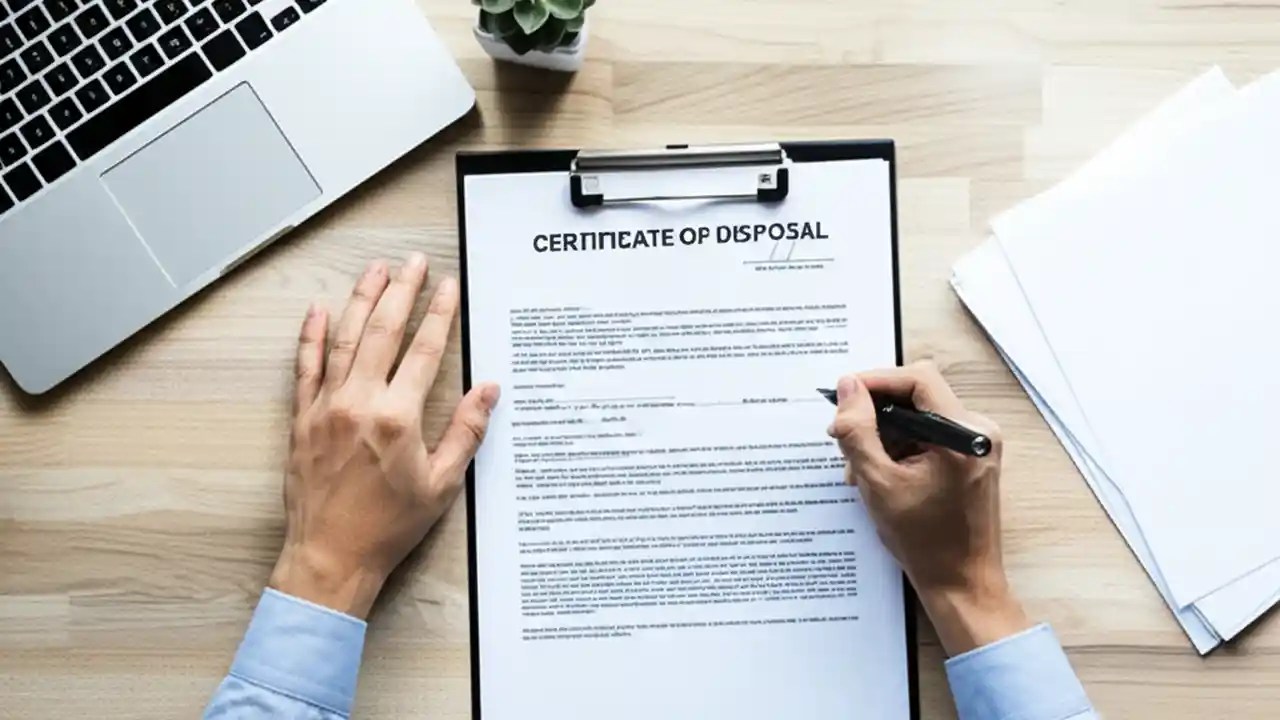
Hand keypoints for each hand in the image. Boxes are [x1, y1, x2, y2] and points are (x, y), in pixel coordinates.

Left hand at [269, 254, 499, 618]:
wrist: (331, 555)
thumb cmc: (388, 526)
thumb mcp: (443, 484)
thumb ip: (466, 432)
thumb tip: (488, 391)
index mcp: (398, 418)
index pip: (423, 350)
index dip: (440, 314)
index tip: (448, 288)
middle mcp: (359, 403)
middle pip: (383, 331)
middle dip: (401, 291)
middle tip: (414, 263)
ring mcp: (326, 407)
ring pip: (345, 339)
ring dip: (361, 299)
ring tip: (375, 270)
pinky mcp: (302, 419)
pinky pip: (306, 367)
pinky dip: (313, 336)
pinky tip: (320, 310)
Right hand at [827, 361, 1028, 654]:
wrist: (961, 584)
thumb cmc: (927, 543)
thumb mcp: (878, 483)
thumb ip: (858, 431)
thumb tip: (847, 389)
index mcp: (963, 434)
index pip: (918, 379)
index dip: (876, 380)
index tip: (844, 395)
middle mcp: (977, 432)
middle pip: (916, 396)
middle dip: (874, 414)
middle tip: (842, 437)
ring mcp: (976, 446)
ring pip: (917, 417)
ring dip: (883, 436)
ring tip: (858, 469)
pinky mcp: (968, 458)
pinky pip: (926, 436)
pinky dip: (899, 449)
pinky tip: (878, 474)